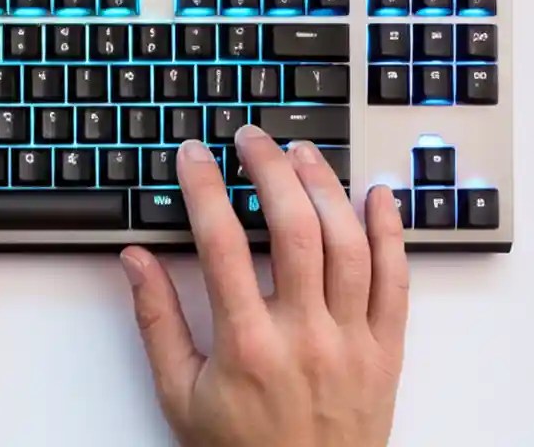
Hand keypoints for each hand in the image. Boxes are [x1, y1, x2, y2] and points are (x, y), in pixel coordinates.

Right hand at [120, 125, 408, 446]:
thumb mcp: (180, 394)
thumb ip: (157, 322)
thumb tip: (135, 261)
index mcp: (247, 346)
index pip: (221, 244)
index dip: (204, 188)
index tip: (194, 156)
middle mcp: (304, 336)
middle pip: (294, 228)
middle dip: (270, 170)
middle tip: (252, 139)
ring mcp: (352, 342)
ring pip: (348, 245)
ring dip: (325, 188)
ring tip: (303, 154)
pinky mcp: (387, 351)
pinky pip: (398, 281)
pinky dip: (392, 232)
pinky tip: (376, 195)